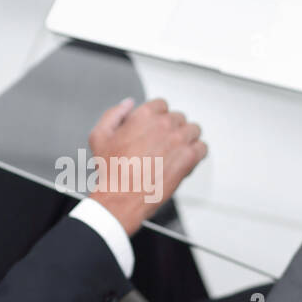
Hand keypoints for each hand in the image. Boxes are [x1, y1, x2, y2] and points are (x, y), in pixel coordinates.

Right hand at [86, 97, 206, 235]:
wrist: (121, 197)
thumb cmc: (111, 171)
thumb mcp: (99, 135)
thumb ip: (114, 114)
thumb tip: (129, 104)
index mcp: (144, 115)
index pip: (162, 105)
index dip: (158, 118)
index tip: (155, 129)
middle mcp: (164, 124)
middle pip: (178, 118)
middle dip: (172, 129)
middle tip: (163, 145)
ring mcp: (179, 140)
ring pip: (193, 130)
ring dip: (187, 139)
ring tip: (176, 153)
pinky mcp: (189, 158)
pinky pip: (202, 148)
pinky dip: (197, 153)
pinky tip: (185, 161)